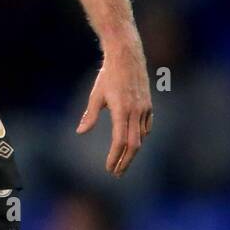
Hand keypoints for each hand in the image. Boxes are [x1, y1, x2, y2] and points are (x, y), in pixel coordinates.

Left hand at [76, 36, 152, 175]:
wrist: (127, 56)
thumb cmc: (108, 75)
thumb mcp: (96, 95)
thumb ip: (90, 115)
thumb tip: (80, 132)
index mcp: (121, 110)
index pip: (119, 141)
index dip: (114, 157)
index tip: (108, 168)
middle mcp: (135, 111)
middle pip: (133, 145)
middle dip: (125, 161)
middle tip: (117, 173)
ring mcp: (144, 108)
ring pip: (141, 137)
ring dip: (132, 152)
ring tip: (122, 161)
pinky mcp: (148, 105)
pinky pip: (146, 127)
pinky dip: (140, 137)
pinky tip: (133, 143)